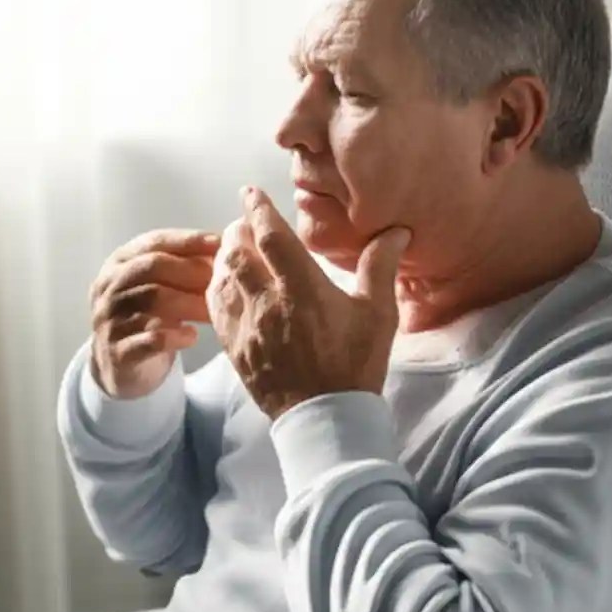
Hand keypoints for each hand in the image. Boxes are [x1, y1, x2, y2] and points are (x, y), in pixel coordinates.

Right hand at [89, 229, 219, 398]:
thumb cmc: (147, 318)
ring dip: (190, 302)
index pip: (154, 241)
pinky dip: (176, 336)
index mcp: (119, 262)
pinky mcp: (118, 351)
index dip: (187, 240)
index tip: (219, 242)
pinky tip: (192, 336)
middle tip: (222, 279)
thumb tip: (226, 249)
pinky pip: (150, 339)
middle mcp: (109, 285)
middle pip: (151, 266)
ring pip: (152, 300)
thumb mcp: (159, 287)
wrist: (119, 366)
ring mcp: (109, 318)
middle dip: (192, 270)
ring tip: (215, 310)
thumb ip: (183, 267)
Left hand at [206, 187, 410, 418]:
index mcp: (302, 289)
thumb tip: (395, 231)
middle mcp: (267, 303)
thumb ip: (379, 267)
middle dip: (237, 231)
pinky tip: (225, 285)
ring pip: (220, 279)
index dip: (257, 209)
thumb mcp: (377, 315)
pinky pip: (215, 309)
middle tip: (245, 224)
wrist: (327, 419)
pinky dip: (217, 289)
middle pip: (236, 252)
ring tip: (234, 250)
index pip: (270, 235)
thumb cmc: (356, 365)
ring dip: (224, 258)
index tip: (250, 192)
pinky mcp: (235, 350)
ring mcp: (247, 327)